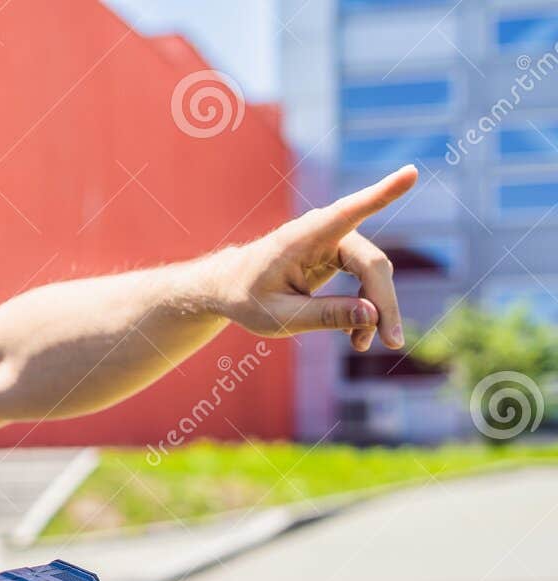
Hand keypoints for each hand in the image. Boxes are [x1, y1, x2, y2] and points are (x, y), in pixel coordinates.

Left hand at [212, 165, 416, 352]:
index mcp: (303, 237)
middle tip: (393, 343)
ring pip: (375, 274)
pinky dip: (365, 309)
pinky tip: (356, 337)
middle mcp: (326, 232)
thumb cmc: (247, 299)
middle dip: (384, 304)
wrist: (230, 288)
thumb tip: (373, 316)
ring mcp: (338, 242)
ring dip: (375, 311)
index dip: (382, 194)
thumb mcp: (279, 317)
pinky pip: (367, 281)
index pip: (348, 212)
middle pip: (373, 265)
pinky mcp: (342, 257)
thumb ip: (324, 316)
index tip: (411, 173)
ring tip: (361, 346)